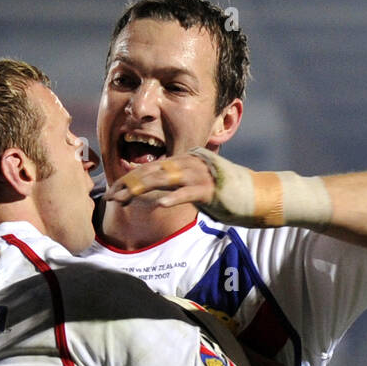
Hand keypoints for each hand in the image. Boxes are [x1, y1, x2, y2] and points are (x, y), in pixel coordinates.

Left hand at [104, 151, 219, 211]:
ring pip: (164, 179)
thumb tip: (154, 192)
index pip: (148, 169)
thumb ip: (175, 186)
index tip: (111, 193)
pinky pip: (187, 193)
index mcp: (183, 161)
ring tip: (123, 199)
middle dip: (127, 185)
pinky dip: (173, 198)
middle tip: (109, 197)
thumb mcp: (194, 187)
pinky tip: (158, 204)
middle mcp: (188, 163)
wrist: (257, 195)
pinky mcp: (211, 189)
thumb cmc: (224, 194)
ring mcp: (200, 174)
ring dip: (141, 189)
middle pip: (151, 172)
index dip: (128, 180)